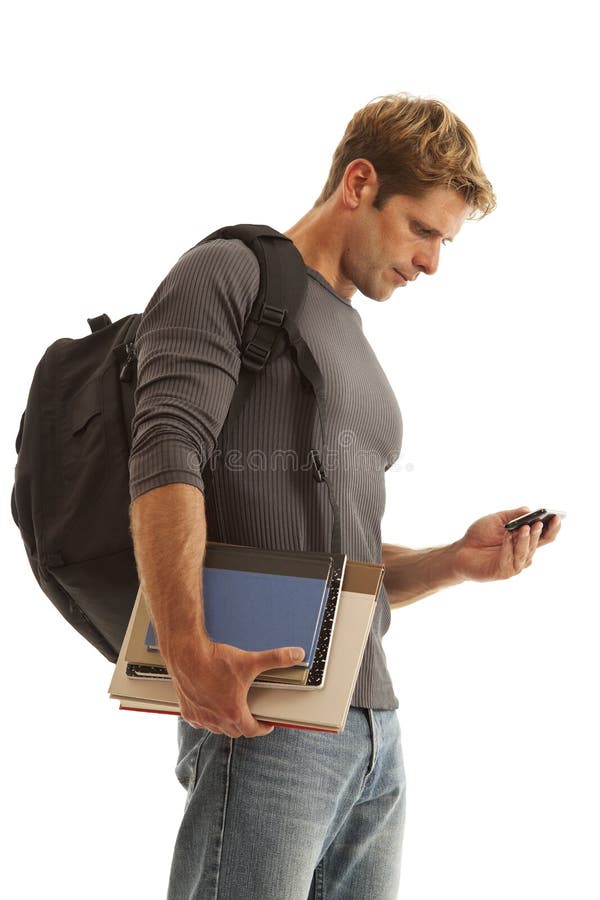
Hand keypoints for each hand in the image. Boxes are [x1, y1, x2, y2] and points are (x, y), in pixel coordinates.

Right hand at [165, 638, 304, 738]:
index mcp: (233, 712)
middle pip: (235, 731)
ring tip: (232, 713)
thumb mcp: (250, 660)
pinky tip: (209, 709)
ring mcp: (200, 716)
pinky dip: (206, 719)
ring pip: (216, 729)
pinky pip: (199, 722)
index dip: (262, 728)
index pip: (252, 730)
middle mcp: (216, 719)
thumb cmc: (214, 660)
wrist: (186, 654)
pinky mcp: (187, 710)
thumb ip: (276, 658)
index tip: (266, 724)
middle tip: (251, 717)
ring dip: (226, 724)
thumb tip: (296, 655)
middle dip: (245, 725)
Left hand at [453, 506, 560, 582]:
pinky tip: (507, 535)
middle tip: (539, 523)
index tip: (557, 517)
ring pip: (525, 553)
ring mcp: (514, 565)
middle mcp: (523, 555)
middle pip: (536, 544)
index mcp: (525, 542)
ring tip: (525, 527)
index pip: (545, 537)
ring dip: (525, 540)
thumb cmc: (480, 535)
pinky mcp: (503, 572)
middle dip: (538, 533)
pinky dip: (509, 546)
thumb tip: (529, 509)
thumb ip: (512, 515)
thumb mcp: (496, 520)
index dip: (552, 528)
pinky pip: (509, 559)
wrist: (460, 550)